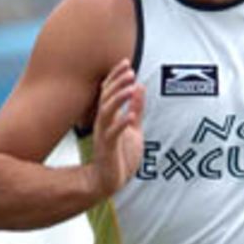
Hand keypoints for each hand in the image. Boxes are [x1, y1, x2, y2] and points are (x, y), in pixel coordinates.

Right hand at [89, 59, 144, 199]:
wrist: (109, 180)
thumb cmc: (120, 155)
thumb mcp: (133, 129)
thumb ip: (136, 109)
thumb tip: (140, 87)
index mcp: (108, 116)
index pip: (109, 91)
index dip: (117, 76)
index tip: (126, 62)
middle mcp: (103, 122)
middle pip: (107, 97)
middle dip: (118, 83)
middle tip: (129, 70)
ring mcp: (104, 134)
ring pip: (107, 112)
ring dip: (119, 99)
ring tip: (131, 88)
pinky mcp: (108, 148)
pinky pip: (114, 133)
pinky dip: (122, 124)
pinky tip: (130, 117)